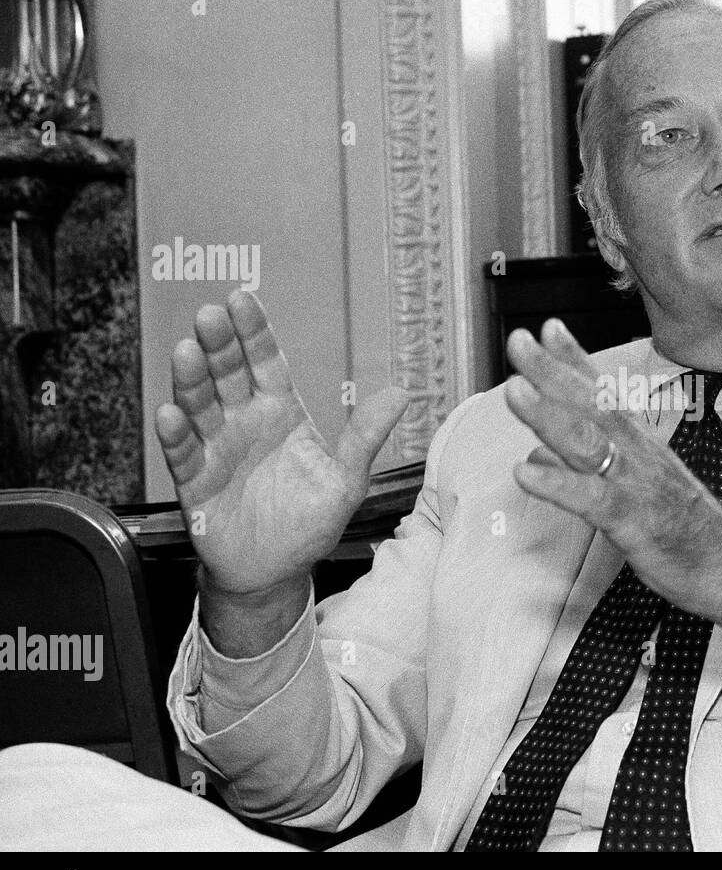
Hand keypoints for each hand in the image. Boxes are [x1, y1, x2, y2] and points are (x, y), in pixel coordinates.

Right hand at [154, 290, 409, 596]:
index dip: (254, 332)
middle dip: (219, 343)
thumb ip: (365, 436)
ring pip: (200, 406)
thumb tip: (401, 394)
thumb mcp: (347, 480)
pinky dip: (176, 435)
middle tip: (210, 313)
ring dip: (192, 379)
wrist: (275, 572)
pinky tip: (172, 413)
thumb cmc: (310, 523)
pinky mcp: (195, 483)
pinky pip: (182, 455)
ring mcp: (217, 449)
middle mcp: (244, 423)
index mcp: (281, 413)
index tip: (242, 298)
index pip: (266, 363)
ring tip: (187, 352)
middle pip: (228, 374)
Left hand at [504, 319, 721, 657]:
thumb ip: (580, 469)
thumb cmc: (681, 531)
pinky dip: (556, 484)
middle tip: (518, 341)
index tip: (547, 326)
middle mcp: (635, 453)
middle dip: (551, 371)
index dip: (574, 358)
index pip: (601, 392)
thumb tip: (535, 456)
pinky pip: (590, 498)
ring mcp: (635, 483)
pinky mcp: (633, 519)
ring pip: (586, 442)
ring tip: (514, 389)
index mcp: (636, 443)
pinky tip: (524, 473)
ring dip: (548, 414)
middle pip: (589, 404)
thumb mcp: (627, 492)